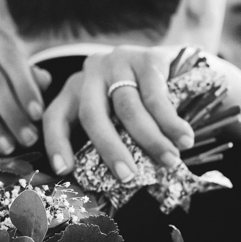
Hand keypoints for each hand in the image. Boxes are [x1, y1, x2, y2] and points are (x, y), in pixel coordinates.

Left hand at [42, 46, 195, 178]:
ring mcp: (119, 61)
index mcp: (77, 90)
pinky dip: (171, 123)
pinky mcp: (147, 57)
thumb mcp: (120, 118)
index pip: (56, 115)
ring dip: (151, 140)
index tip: (64, 170)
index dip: (56, 143)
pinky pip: (156, 97)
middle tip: (128, 177)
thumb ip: (112, 139)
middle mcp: (92, 72)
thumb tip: (111, 184)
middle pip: (92, 114)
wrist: (184, 63)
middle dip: (110, 149)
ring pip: (128, 108)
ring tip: (170, 161)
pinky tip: (184, 139)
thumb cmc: (144, 102)